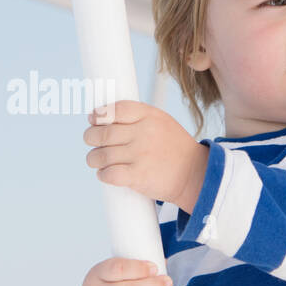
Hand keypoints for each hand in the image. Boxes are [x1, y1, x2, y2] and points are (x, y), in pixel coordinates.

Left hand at [83, 100, 208, 208]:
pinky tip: (105, 174)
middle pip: (104, 133)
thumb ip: (137, 117)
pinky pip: (109, 174)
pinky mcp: (138, 176)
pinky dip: (103, 175)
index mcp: (150, 116)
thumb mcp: (162, 122)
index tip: (93, 119)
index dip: (100, 114)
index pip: (117, 109)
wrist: (195, 175)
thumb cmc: (175, 148)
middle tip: (90, 141)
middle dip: (90, 137)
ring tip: (95, 160)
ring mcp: (140, 155)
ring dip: (93, 158)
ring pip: (102, 155)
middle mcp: (144, 133)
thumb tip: (103, 117)